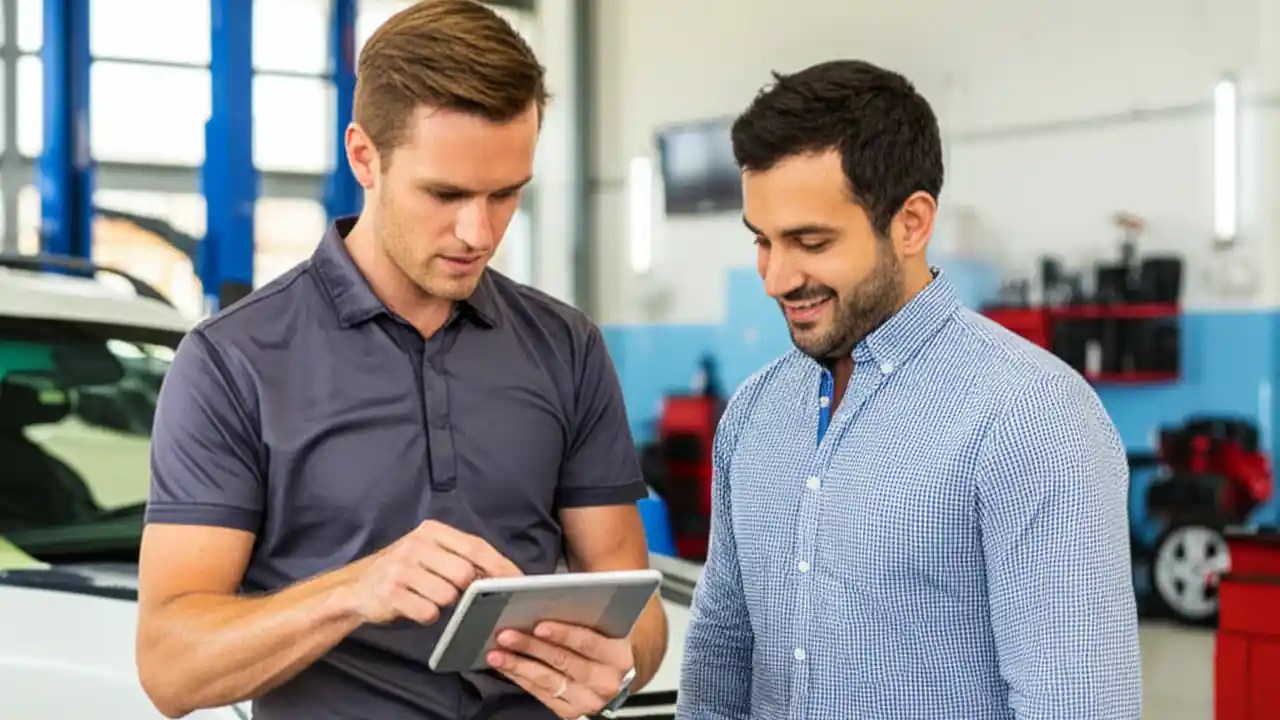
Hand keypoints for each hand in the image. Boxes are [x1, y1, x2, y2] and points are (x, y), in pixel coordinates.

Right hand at [345, 520, 521, 624]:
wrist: (359, 587)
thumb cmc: (408, 570)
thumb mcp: (433, 554)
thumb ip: (464, 558)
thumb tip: (505, 575)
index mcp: (432, 531)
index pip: (476, 546)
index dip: (500, 566)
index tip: (519, 582)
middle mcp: (416, 544)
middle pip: (464, 572)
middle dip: (469, 590)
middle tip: (463, 596)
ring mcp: (401, 568)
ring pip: (447, 595)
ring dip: (446, 604)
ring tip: (433, 599)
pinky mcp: (390, 592)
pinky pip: (427, 612)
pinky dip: (429, 615)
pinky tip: (419, 608)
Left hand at [487, 621, 632, 718]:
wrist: (616, 674)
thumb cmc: (606, 641)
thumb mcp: (607, 625)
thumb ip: (587, 612)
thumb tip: (550, 597)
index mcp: (619, 655)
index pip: (589, 642)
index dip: (563, 633)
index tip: (538, 625)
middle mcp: (606, 681)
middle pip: (563, 661)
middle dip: (531, 647)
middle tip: (506, 635)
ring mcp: (589, 700)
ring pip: (548, 680)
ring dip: (518, 665)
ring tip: (497, 653)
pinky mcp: (572, 711)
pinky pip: (541, 694)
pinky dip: (521, 679)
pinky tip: (506, 666)